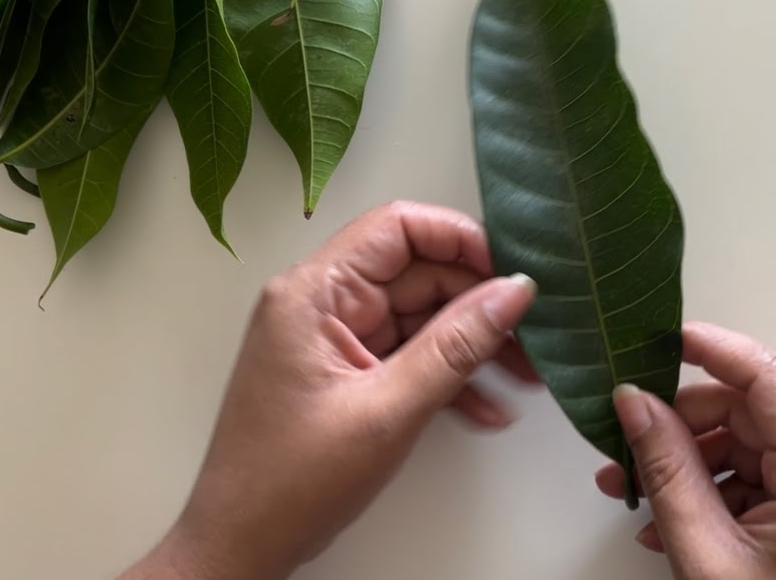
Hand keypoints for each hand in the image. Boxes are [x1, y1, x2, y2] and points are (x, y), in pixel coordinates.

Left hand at [119, 201, 537, 579]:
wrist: (241, 547)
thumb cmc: (291, 482)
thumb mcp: (389, 410)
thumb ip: (457, 346)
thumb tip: (516, 291)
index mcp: (314, 292)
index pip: (397, 227)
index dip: (460, 240)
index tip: (511, 274)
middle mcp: (323, 303)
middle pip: (419, 274)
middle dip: (481, 305)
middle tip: (534, 338)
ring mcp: (336, 339)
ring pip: (423, 316)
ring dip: (474, 346)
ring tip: (526, 377)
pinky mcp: (348, 373)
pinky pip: (411, 354)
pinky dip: (450, 375)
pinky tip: (487, 407)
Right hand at [594, 322, 775, 579]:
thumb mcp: (707, 556)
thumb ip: (668, 470)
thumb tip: (637, 405)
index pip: (770, 378)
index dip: (712, 348)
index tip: (665, 337)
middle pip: (757, 413)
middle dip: (687, 426)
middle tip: (629, 444)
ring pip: (759, 444)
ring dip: (697, 462)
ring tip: (641, 493)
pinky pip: (772, 475)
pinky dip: (724, 488)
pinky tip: (680, 516)